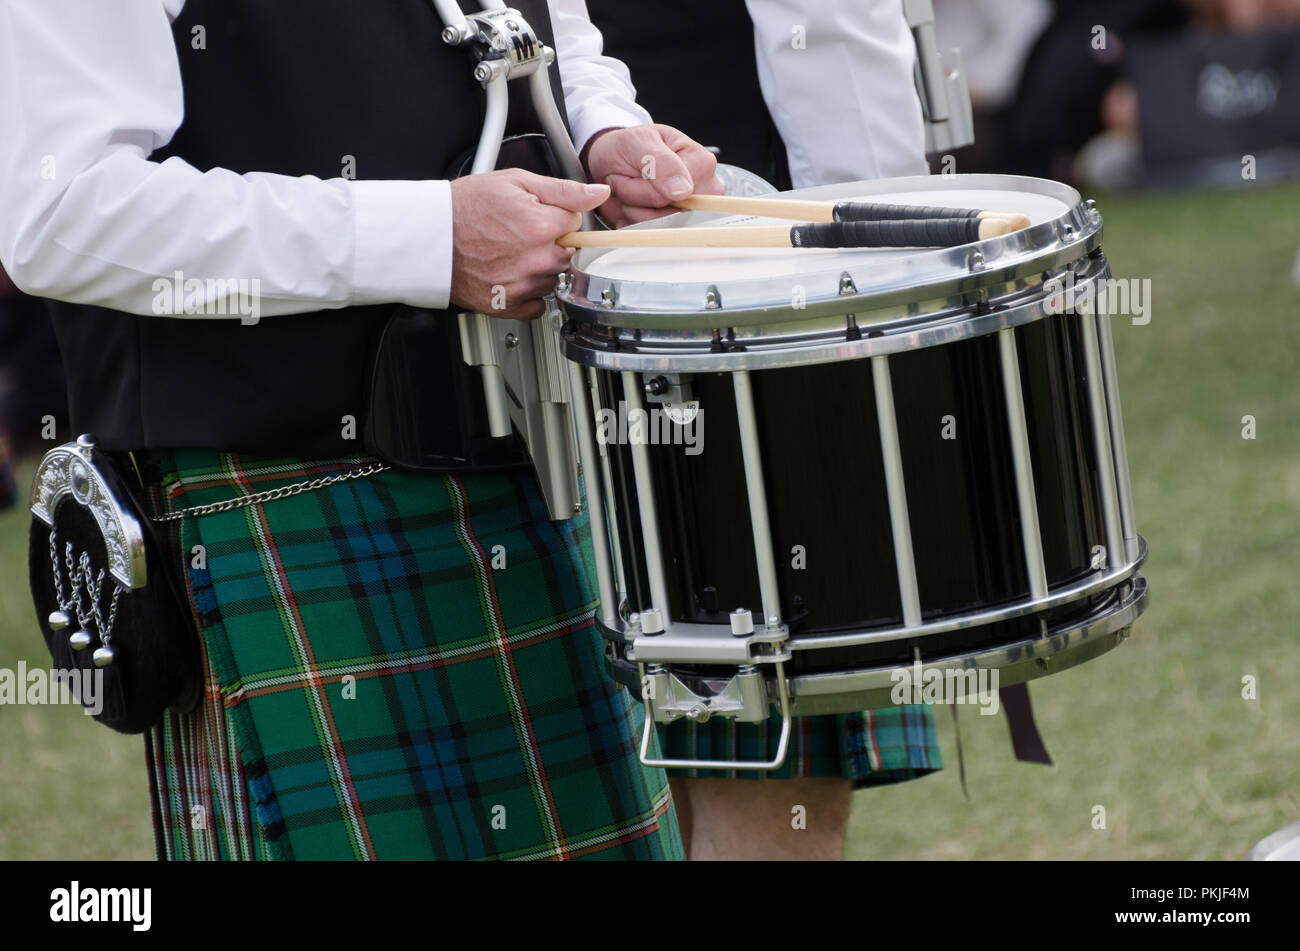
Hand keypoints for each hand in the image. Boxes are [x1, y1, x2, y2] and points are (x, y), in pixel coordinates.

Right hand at [449, 168, 609, 319]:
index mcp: (541, 226)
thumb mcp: (515, 182)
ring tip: (513, 252)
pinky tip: (513, 275)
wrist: (429, 237)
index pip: (577, 225)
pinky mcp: (508, 305)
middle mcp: (535, 260)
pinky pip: (538, 305)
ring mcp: (522, 285)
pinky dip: (530, 293)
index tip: (541, 216)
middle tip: (523, 233)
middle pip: (568, 254)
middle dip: (553, 243)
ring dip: (542, 268)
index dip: (559, 217)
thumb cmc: (464, 207)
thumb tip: (599, 193)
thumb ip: (563, 190)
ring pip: (555, 279)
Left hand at [583, 124, 724, 227]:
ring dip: (632, 209)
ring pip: (656, 225)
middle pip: (668, 213)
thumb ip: (661, 163)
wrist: (610, 160)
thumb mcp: (638, 142)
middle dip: (639, 198)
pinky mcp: (672, 228)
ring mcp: (689, 212)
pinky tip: (630, 204)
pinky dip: (630, 222)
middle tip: (630, 178)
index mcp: (702, 162)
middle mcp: (703, 191)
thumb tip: (684, 191)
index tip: (637, 167)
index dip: (648, 186)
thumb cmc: (628, 147)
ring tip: (629, 188)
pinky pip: (648, 236)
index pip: (679, 193)